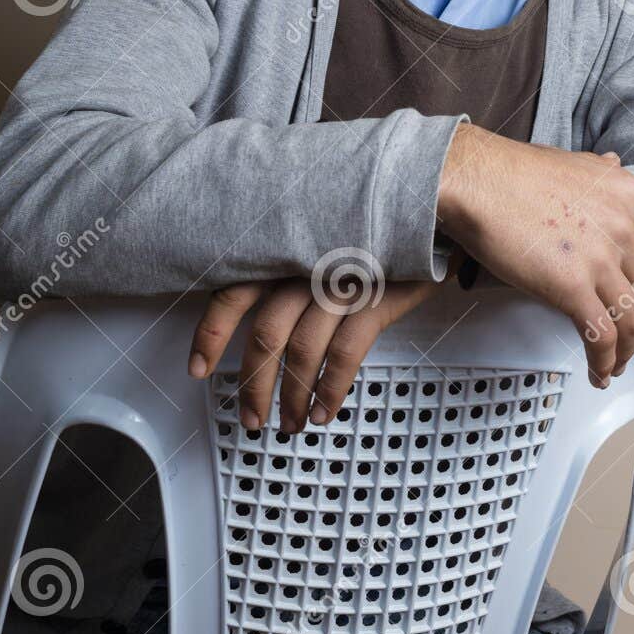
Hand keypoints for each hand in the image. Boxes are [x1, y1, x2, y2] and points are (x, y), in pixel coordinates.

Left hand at [187, 250, 465, 430]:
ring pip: (302, 352)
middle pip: (265, 336)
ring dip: (293, 398)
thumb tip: (262, 313)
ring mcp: (340, 282)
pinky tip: (325, 411)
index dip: (210, 335)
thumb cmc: (375, 228)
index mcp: (286, 248)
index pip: (232, 293)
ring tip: (292, 424)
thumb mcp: (323, 235)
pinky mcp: (375, 299)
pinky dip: (331, 390)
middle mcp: (305, 264)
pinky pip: (345, 355)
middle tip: (250, 417)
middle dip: (254, 385)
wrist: (434, 208)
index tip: (199, 370)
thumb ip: (290, 262)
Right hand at [437, 125, 633, 385]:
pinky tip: (599, 373)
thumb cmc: (512, 172)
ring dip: (627, 350)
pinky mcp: (572, 288)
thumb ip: (601, 169)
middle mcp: (622, 228)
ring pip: (630, 320)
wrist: (478, 180)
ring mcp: (600, 259)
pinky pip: (601, 336)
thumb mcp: (574, 160)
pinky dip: (604, 362)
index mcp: (628, 197)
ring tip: (616, 364)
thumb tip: (614, 165)